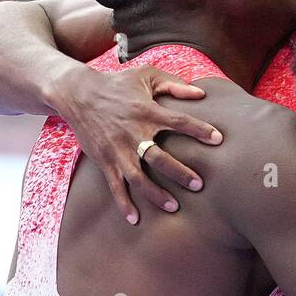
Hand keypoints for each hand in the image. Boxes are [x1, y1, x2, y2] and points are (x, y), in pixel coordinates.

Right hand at [52, 63, 223, 223]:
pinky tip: (135, 220)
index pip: (178, 121)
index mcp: (147, 111)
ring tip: (174, 207)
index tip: (218, 139)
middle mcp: (133, 133)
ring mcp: (118, 150)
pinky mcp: (104, 161)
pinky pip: (115, 186)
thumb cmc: (117, 84)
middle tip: (199, 185)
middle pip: (159, 157)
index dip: (199, 129)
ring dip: (156, 194)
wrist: (78, 93)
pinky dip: (123, 204)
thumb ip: (174, 85)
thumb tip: (202, 93)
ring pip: (138, 177)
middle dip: (179, 172)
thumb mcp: (145, 75)